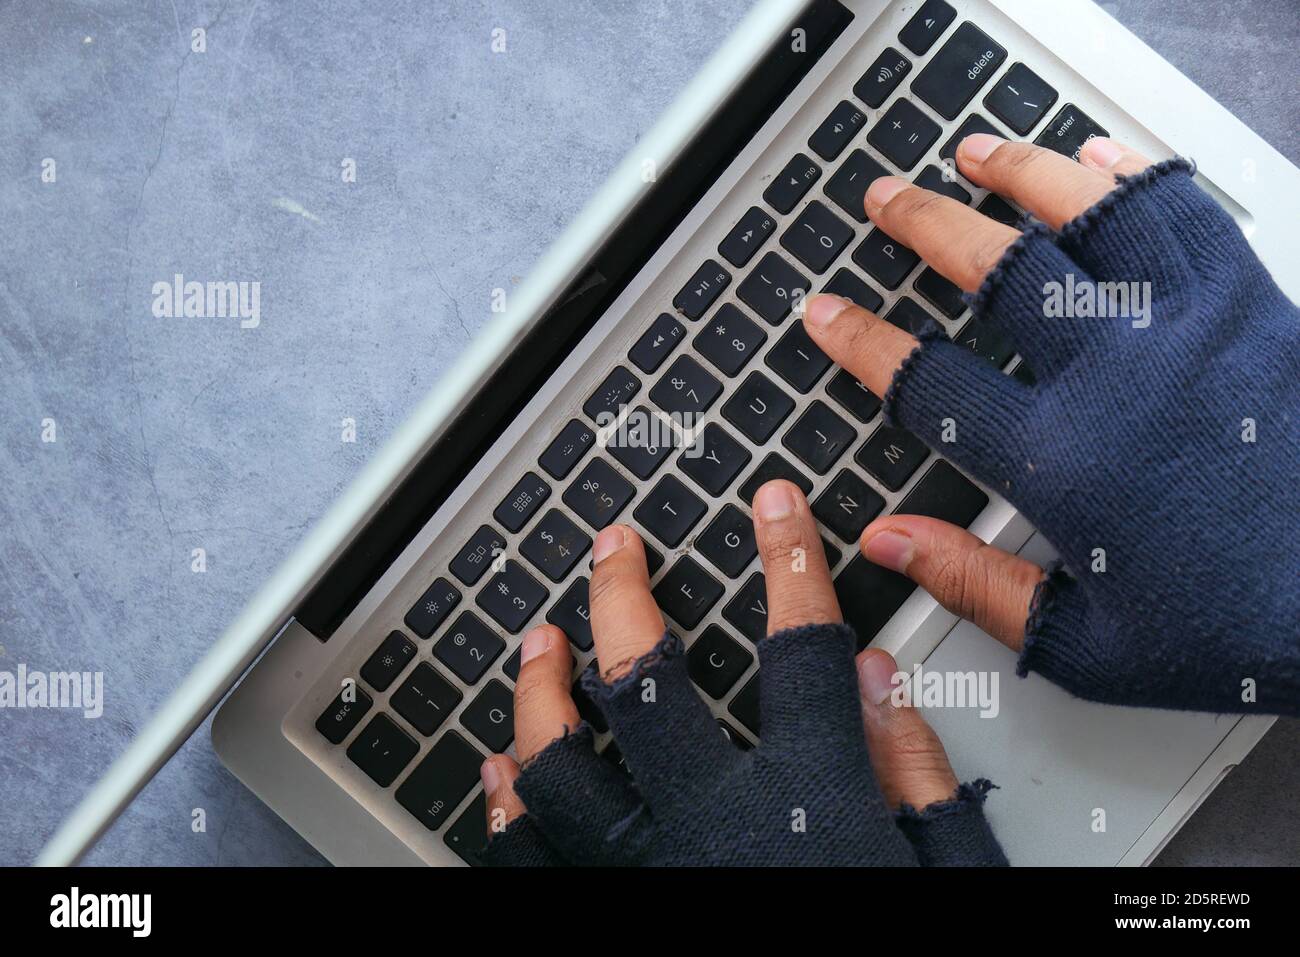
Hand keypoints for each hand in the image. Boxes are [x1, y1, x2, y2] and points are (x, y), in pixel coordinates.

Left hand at [478, 483, 1005, 865]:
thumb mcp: (952, 886)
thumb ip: (918, 779)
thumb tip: (879, 682)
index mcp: (808, 809)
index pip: (800, 649)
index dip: (790, 561)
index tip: (774, 509)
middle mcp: (709, 833)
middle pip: (647, 679)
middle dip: (624, 592)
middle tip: (613, 545)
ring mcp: (644, 884)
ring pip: (558, 764)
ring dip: (538, 690)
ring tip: (539, 640)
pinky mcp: (605, 925)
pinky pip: (527, 859)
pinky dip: (506, 807)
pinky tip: (501, 771)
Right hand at [801, 135, 1299, 713]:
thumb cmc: (1240, 630)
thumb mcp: (1087, 645)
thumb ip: (975, 585)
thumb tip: (888, 542)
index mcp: (1063, 460)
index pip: (932, 381)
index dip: (863, 343)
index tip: (827, 314)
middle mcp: (1118, 378)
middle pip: (995, 270)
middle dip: (924, 224)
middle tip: (884, 198)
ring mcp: (1191, 330)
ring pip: (1088, 217)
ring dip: (1021, 175)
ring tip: (977, 153)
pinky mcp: (1254, 310)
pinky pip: (1186, 218)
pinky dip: (1134, 179)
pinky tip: (1097, 161)